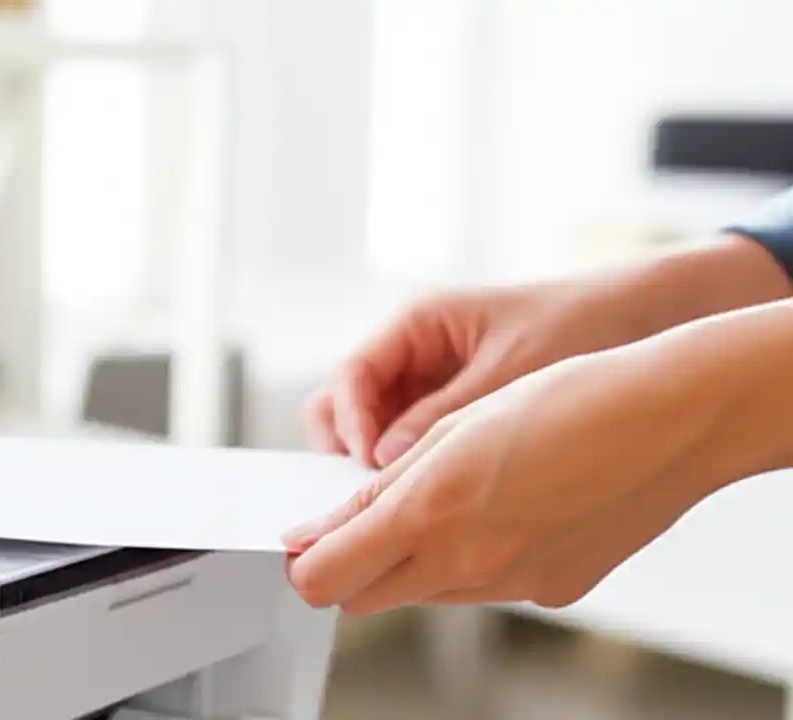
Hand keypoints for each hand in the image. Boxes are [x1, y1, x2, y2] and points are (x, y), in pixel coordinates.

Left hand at [287, 348, 725, 613]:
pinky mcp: (553, 590)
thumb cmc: (566, 399)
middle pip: (367, 595)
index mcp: (430, 513)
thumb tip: (316, 534)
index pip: (326, 578)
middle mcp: (468, 562)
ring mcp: (514, 583)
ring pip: (426, 591)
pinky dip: (472, 559)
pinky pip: (484, 587)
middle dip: (352, 563)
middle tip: (363, 517)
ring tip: (453, 494)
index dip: (306, 563)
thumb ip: (377, 493)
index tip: (305, 539)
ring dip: (413, 558)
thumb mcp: (453, 429)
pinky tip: (507, 509)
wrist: (674, 417)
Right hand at [304, 237, 791, 467]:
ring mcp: (432, 385)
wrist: (647, 316)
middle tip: (371, 492)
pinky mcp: (454, 414)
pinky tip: (435, 501)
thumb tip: (385, 465)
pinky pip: (414, 446)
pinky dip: (413, 472)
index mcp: (419, 323)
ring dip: (379, 466)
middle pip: (348, 405)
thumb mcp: (511, 371)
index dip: (351, 422)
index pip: (352, 376)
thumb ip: (445, 413)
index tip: (368, 465)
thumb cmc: (583, 322)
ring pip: (375, 431)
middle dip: (350, 448)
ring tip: (404, 503)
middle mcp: (415, 353)